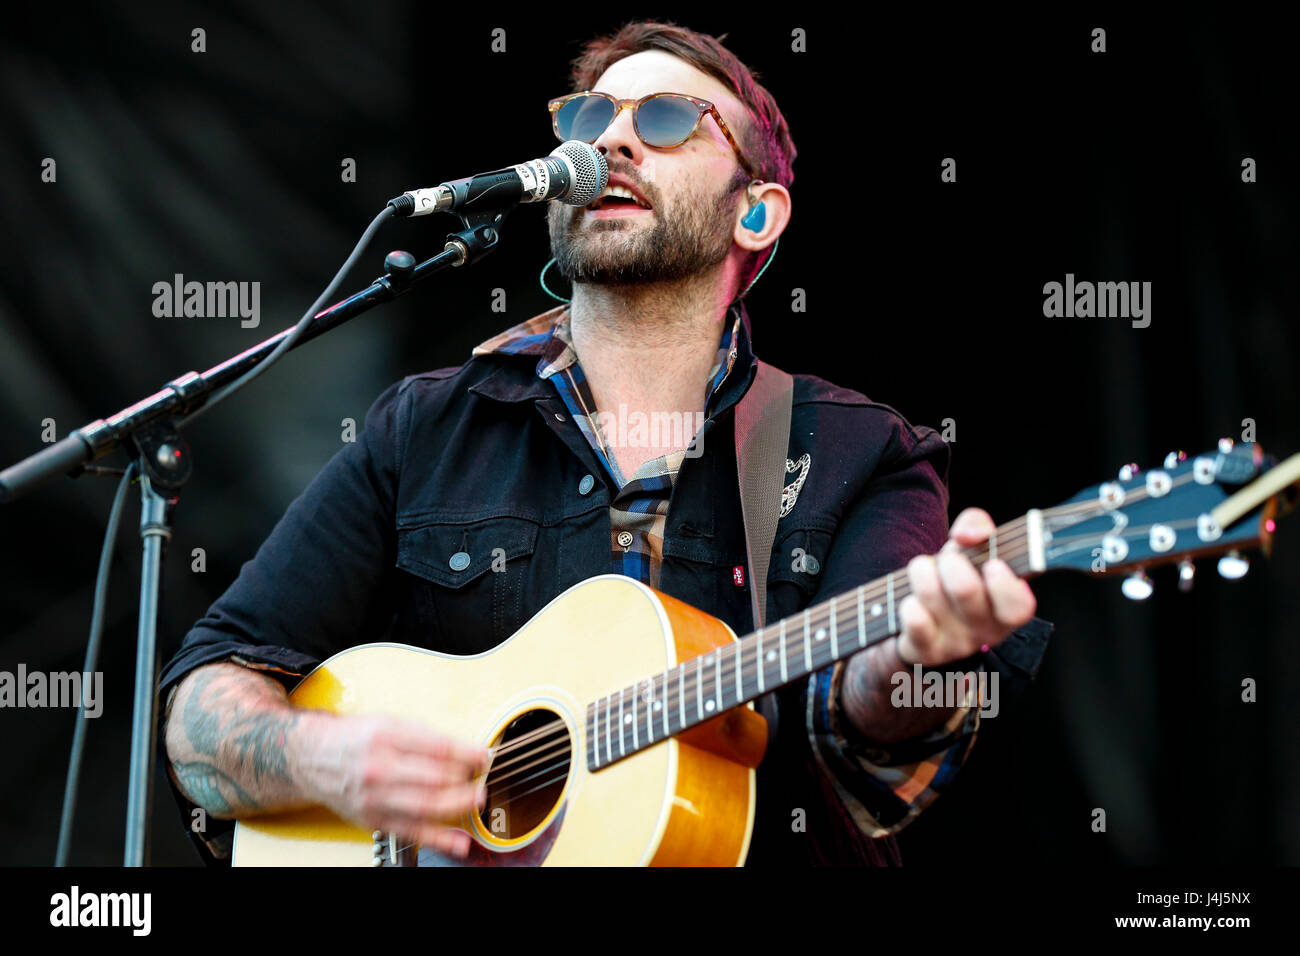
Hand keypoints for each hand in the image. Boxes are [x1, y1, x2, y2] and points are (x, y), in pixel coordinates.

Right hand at [298, 712, 490, 858]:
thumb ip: (425, 736)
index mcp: (386, 737)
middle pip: (433, 778)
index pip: (436, 747)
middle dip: (465, 780)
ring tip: (478, 800)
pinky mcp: (374, 819)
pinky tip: (459, 842)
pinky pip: (411, 832)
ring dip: (458, 805)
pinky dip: (438, 840)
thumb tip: (463, 749)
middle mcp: (379, 768)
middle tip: (484, 777)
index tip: (484, 755)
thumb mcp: (388, 722)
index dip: (466, 753)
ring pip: (425, 806)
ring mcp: (375, 797)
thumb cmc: (354, 738)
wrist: (312, 758)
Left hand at [895, 507, 1036, 666]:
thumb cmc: (954, 577)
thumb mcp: (971, 549)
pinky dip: (907, 602)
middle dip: (949, 562)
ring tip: (922, 572)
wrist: (923, 621)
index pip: (1018, 607)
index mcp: (1006, 606)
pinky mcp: (926, 652)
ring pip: (931, 595)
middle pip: (965, 590)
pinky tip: (910, 601)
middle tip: (947, 560)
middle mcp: (985, 630)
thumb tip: (966, 535)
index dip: (1004, 586)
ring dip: (921, 572)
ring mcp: (956, 644)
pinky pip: (914, 620)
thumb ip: (977, 525)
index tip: (991, 564)